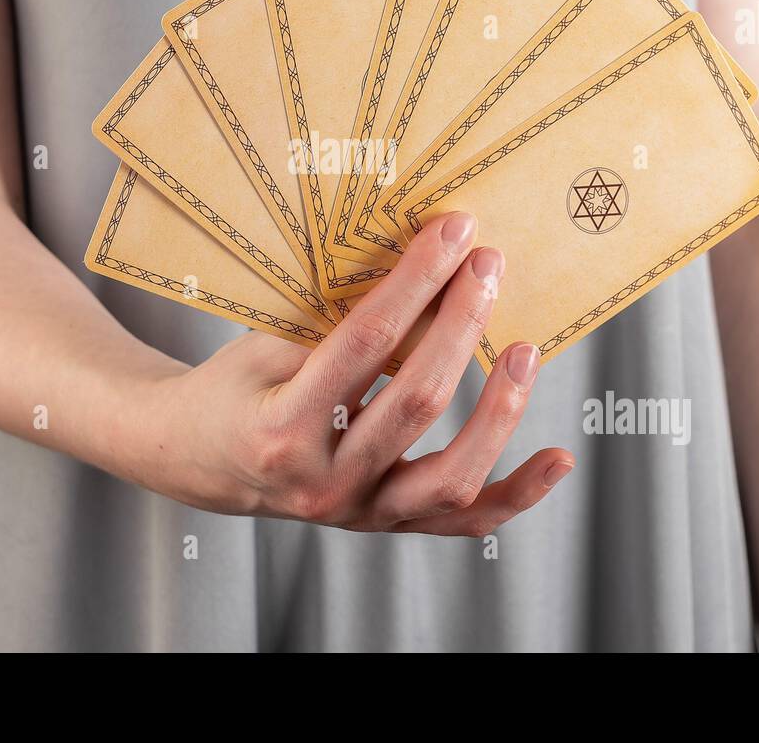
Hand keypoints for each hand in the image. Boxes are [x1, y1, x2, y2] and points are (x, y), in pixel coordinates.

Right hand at [141, 211, 573, 535]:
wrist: (199, 459)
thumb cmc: (234, 388)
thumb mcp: (266, 343)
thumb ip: (335, 319)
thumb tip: (424, 269)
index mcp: (281, 428)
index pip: (364, 343)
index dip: (415, 281)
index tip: (452, 232)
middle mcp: (322, 483)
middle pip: (416, 401)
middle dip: (460, 322)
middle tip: (487, 265)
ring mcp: (358, 513)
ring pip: (451, 475)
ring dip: (498, 408)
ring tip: (525, 349)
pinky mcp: (387, 525)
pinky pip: (464, 520)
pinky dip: (517, 492)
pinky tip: (559, 457)